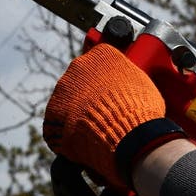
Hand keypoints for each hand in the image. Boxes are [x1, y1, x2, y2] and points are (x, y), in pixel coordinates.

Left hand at [43, 43, 184, 188]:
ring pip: (69, 100)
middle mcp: (78, 66)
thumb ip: (129, 78)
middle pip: (82, 81)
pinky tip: (82, 141)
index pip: (99, 63)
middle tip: (104, 113)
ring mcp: (63, 88)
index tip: (111, 93)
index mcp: (101, 55)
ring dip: (78, 113)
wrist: (128, 136)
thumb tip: (129, 86)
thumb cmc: (141, 110)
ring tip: (96, 130)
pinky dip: (66, 132)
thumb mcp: (143, 85)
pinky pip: (57, 121)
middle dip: (90, 96)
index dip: (106, 81)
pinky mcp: (53, 111)